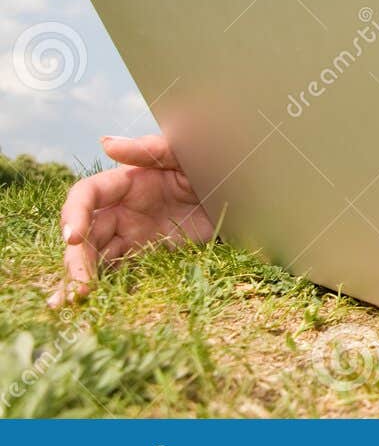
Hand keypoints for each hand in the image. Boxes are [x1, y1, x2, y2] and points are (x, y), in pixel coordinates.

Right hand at [49, 134, 213, 307]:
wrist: (238, 194)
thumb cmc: (209, 165)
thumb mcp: (184, 155)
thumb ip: (149, 150)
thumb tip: (106, 142)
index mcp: (124, 182)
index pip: (86, 197)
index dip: (74, 215)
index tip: (73, 238)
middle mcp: (121, 210)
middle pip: (85, 234)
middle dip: (76, 259)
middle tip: (79, 287)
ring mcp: (131, 234)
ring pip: (96, 256)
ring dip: (81, 278)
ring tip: (74, 301)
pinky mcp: (146, 254)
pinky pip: (118, 270)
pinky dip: (103, 285)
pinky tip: (89, 304)